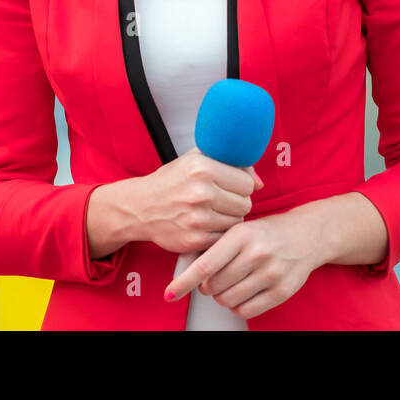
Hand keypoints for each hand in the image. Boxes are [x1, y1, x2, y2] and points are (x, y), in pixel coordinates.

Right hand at [132, 148, 263, 254]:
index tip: (229, 187)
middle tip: (220, 201)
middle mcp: (200, 192)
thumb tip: (260, 184)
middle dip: (237, 203)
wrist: (140, 207)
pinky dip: (218, 233)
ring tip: (211, 212)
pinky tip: (204, 224)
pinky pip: (223, 238)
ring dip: (229, 219)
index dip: (241, 186)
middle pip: (245, 204)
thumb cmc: (173, 181)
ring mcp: (197, 218)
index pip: (247, 183)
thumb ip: (232, 163)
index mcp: (203, 167)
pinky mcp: (194, 240)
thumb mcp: (197, 160)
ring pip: (237, 222)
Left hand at [163, 208, 326, 319]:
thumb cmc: (266, 232)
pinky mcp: (281, 291)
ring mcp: (271, 273)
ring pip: (228, 300)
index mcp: (242, 234)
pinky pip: (245, 310)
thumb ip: (217, 247)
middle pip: (214, 286)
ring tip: (228, 285)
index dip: (184, 282)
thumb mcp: (241, 229)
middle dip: (206, 287)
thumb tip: (187, 271)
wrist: (307, 234)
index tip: (169, 294)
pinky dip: (237, 306)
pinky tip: (241, 293)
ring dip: (221, 297)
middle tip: (212, 279)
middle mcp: (257, 253)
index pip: (206, 264)